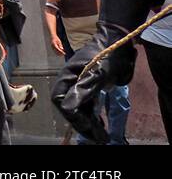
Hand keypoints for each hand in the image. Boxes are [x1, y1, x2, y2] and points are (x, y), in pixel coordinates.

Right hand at [51, 21, 136, 141]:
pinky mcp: (89, 84)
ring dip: (88, 122)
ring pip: (78, 106)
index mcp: (68, 76)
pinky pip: (86, 102)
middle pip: (69, 106)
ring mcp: (79, 82)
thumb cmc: (107, 55)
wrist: (117, 40)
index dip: (73, 116)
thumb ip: (82, 90)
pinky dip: (92, 114)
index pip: (62, 101)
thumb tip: (67, 109)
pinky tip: (100, 123)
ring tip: (101, 135)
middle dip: (82, 124)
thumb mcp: (97, 73)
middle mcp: (70, 80)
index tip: (88, 127)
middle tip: (98, 137)